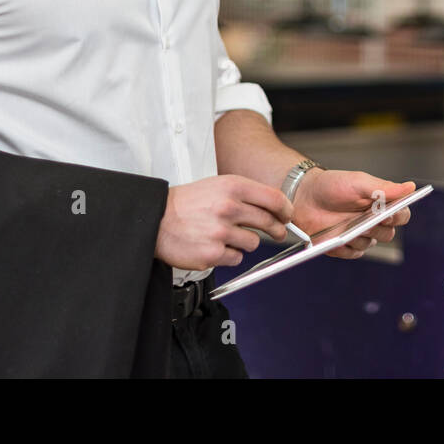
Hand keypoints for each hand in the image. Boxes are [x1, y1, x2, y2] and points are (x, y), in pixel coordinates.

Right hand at [155, 175, 292, 269]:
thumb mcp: (218, 185)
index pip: (274, 199)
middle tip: (277, 232)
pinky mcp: (213, 254)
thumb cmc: (188, 203)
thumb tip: (276, 208)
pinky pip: (236, 258)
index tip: (287, 216)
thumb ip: (246, 194)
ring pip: (253, 243)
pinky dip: (229, 254)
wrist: (156, 219)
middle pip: (269, 222)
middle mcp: (229, 208)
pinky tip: (214, 245)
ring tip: (226, 235)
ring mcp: (221, 232)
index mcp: (232, 187)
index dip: (286, 210)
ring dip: (245, 242)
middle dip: (277, 230)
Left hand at [291, 169, 416, 259]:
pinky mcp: (345, 246)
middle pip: (388, 233)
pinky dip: (346, 247)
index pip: (401, 215)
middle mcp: (372, 220)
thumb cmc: (332, 185)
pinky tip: (336, 238)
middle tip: (365, 222)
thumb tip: (410, 187)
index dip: (398, 216)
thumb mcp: (359, 181)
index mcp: (380, 204)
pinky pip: (354, 253)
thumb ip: (384, 187)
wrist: (304, 196)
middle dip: (377, 228)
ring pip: (371, 244)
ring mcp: (359, 234)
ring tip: (346, 227)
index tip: (388, 214)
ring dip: (360, 237)